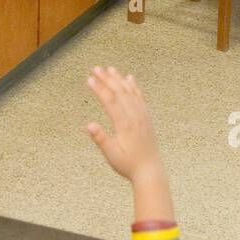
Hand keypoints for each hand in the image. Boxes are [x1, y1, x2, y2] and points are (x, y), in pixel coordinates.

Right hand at [85, 66, 163, 184]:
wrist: (150, 171)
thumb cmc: (128, 164)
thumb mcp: (111, 155)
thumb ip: (101, 139)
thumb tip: (89, 125)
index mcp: (125, 125)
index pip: (111, 101)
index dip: (100, 89)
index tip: (89, 79)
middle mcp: (135, 117)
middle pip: (120, 92)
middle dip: (107, 79)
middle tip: (95, 68)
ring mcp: (142, 116)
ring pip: (130, 92)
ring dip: (119, 79)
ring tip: (109, 68)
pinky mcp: (146, 118)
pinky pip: (140, 97)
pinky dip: (134, 86)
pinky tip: (130, 78)